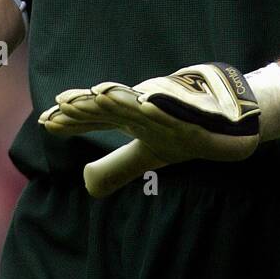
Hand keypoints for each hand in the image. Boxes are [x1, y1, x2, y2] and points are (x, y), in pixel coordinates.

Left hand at [39, 61, 279, 197]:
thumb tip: (86, 184)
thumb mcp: (148, 155)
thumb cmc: (185, 131)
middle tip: (62, 105)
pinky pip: (178, 105)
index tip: (47, 122)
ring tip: (97, 94)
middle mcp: (148, 107)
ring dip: (121, 97)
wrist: (232, 124)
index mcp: (132, 116)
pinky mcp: (195, 109)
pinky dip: (162, 102)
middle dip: (90, 105)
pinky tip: (147, 100)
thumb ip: (117, 166)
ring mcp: (171, 106)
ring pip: (143, 101)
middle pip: (113, 105)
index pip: (97, 117)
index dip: (73, 120)